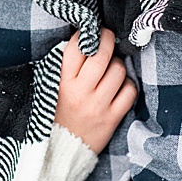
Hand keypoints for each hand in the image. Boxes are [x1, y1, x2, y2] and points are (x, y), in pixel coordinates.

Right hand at [55, 28, 136, 152]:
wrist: (62, 149)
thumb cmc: (57, 114)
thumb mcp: (52, 89)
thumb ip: (65, 68)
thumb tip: (84, 41)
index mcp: (61, 83)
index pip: (76, 50)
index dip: (86, 34)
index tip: (90, 31)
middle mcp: (80, 93)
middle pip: (101, 56)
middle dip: (108, 40)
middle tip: (108, 35)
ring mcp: (98, 105)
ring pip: (118, 72)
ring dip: (118, 65)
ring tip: (111, 68)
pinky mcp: (112, 118)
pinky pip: (129, 92)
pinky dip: (127, 85)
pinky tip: (119, 86)